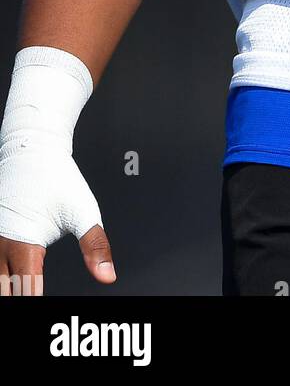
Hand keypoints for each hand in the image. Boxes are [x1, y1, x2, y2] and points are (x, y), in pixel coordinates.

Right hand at [0, 133, 114, 295]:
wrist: (32, 149)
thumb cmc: (58, 179)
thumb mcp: (83, 211)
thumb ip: (95, 247)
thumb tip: (108, 277)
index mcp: (24, 245)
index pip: (27, 292)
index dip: (35, 304)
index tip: (46, 311)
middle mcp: (1, 246)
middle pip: (6, 290)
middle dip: (19, 298)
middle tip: (36, 299)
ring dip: (9, 288)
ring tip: (24, 292)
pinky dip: (3, 276)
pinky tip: (12, 281)